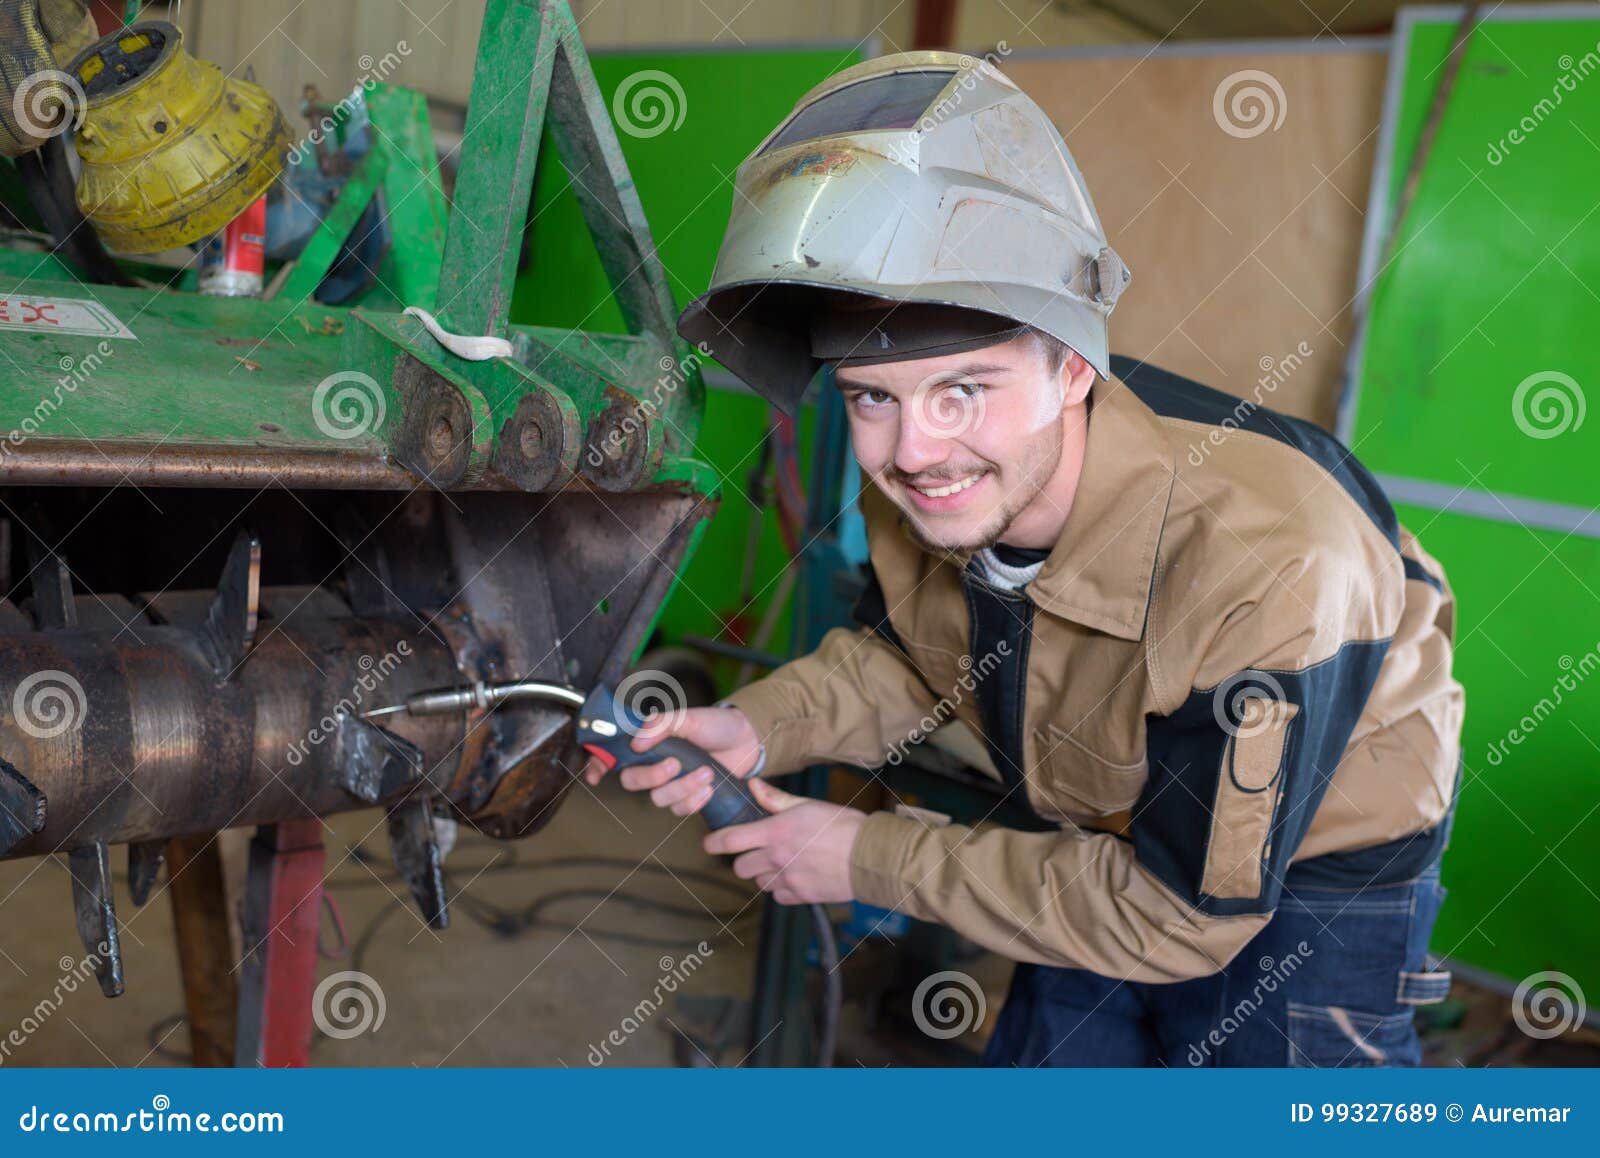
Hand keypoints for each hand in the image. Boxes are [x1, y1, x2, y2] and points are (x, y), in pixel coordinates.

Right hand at [580, 705, 762, 815]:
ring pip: (659, 798)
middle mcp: (654, 764)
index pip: (613, 755)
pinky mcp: (688, 798)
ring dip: (683, 787)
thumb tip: (636, 743)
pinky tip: (710, 788)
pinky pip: (680, 810)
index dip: (598, 765)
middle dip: (653, 777)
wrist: (746, 740)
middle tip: (676, 764)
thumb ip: (660, 725)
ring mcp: (671, 783)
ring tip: (706, 772)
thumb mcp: (688, 717)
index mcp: (648, 742)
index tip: (595, 775)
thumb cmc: (715, 724)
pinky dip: (695, 800)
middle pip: (632, 782)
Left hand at [704, 778, 863, 904]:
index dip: (714, 842)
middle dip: (743, 859)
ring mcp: (788, 880)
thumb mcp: (808, 805)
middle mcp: (777, 858)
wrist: (870, 856)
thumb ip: (775, 799)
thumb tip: (752, 785)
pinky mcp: (801, 896)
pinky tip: (794, 876)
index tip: (709, 843)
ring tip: (781, 862)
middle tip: (755, 851)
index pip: (731, 840)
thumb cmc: (843, 825)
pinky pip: (778, 896)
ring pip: (758, 882)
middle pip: (740, 867)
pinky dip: (781, 888)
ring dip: (763, 873)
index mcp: (775, 832)